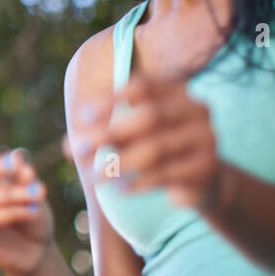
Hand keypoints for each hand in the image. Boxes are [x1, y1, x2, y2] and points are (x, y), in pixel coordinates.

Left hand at [70, 74, 224, 210]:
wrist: (201, 178)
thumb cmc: (154, 147)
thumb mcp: (128, 136)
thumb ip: (99, 134)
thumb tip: (68, 146)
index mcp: (176, 91)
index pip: (143, 85)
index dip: (111, 98)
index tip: (83, 116)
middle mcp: (196, 109)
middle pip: (150, 117)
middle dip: (110, 133)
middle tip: (80, 150)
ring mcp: (205, 137)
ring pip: (157, 148)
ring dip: (119, 163)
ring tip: (95, 177)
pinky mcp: (207, 166)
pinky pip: (167, 174)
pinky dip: (138, 182)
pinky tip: (118, 190)